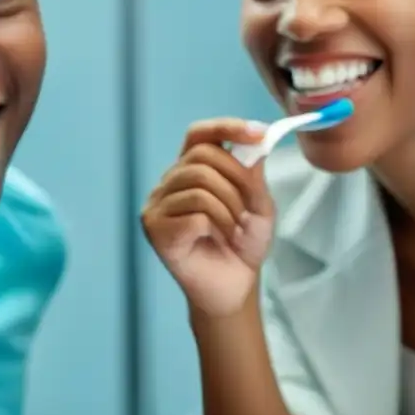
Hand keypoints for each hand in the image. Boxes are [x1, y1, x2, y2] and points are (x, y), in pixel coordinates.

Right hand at [142, 118, 274, 317]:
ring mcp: (158, 205)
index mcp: (191, 170)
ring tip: (235, 230)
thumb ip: (253, 174)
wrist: (234, 287)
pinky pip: (193, 214)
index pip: (199, 135)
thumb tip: (255, 142)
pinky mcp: (155, 229)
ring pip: (199, 186)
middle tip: (248, 209)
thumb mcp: (258, 204)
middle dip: (236, 180)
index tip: (258, 133)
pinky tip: (219, 240)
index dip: (226, 127)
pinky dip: (216, 227)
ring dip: (229, 209)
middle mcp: (170, 183)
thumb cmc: (242, 244)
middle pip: (201, 157)